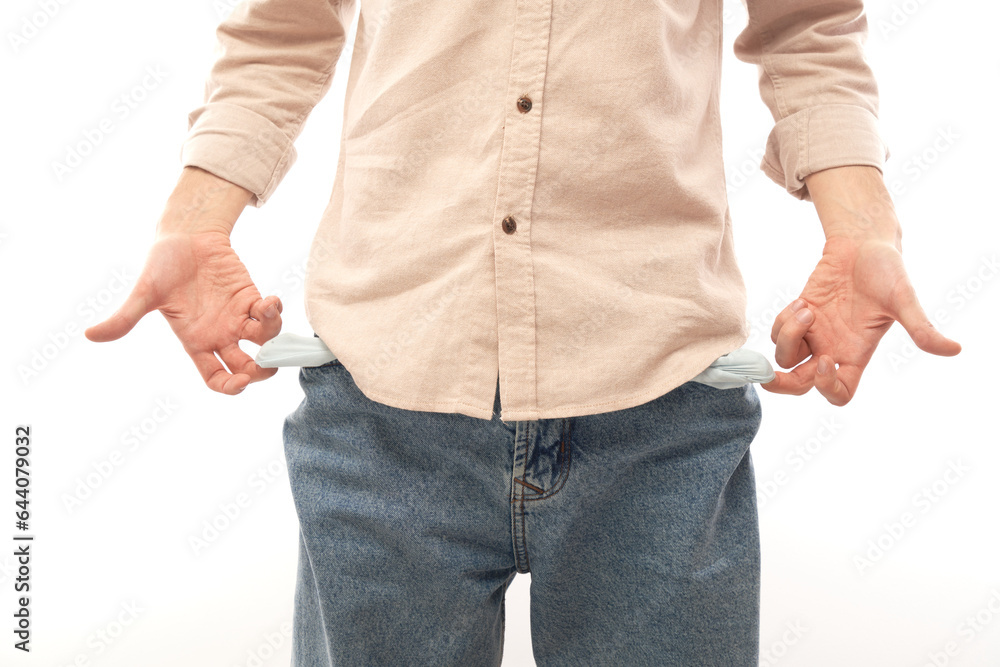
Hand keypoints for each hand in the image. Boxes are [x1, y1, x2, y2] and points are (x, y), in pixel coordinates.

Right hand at [85, 231, 282, 394]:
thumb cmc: (162, 264)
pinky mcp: (250, 297)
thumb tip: (90, 335)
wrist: (182, 236)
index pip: (216, 377)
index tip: (241, 380)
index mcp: (195, 342)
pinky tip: (270, 302)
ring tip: (265, 317)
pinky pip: (268, 314)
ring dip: (272, 337)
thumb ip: (125, 317)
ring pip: (264, 342)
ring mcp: (236, 317)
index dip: (231, 386)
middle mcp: (219, 334)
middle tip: (265, 362)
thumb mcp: (143, 294)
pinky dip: (274, 312)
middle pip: (247, 367)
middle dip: (261, 370)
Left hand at [761, 235, 960, 404]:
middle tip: (769, 376)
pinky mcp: (799, 315)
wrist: (864, 244)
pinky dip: (782, 321)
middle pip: (801, 384)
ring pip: (785, 356)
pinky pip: (778, 331)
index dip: (827, 388)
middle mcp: (833, 348)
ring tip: (808, 309)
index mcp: (857, 354)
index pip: (839, 393)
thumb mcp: (904, 299)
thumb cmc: (887, 270)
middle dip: (782, 384)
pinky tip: (803, 302)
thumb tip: (954, 350)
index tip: (825, 361)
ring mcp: (814, 333)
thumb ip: (922, 327)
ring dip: (787, 336)